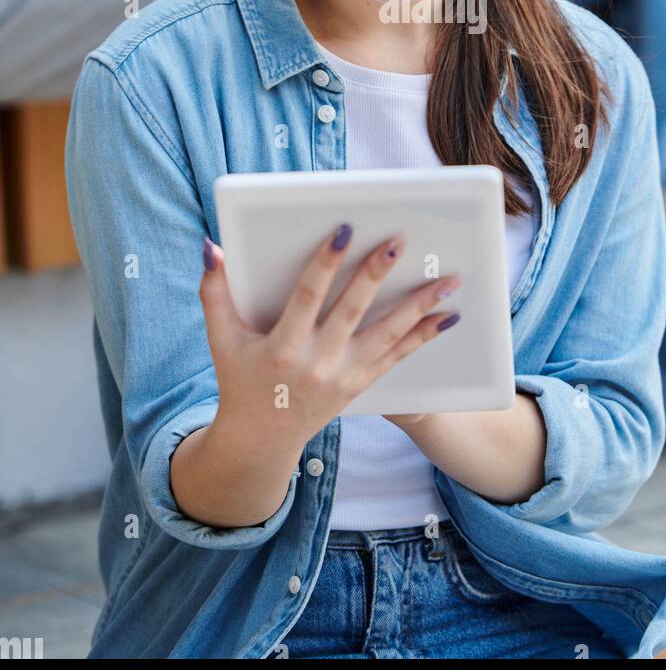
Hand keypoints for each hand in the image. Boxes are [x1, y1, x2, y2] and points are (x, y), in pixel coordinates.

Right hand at [199, 229, 460, 452]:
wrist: (261, 439)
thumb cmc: (240, 378)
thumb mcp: (221, 337)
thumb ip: (214, 291)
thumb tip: (212, 246)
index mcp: (282, 347)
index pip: (307, 297)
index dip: (325, 263)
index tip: (344, 230)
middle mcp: (316, 363)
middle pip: (352, 311)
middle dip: (377, 274)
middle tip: (400, 240)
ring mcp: (343, 376)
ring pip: (387, 335)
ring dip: (420, 306)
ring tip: (449, 279)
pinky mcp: (361, 384)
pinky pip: (397, 357)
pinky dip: (424, 336)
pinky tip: (448, 316)